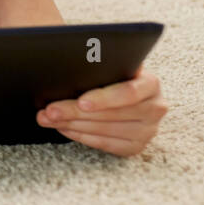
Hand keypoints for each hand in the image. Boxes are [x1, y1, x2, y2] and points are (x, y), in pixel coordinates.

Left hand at [36, 64, 167, 155]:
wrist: (127, 94)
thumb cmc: (115, 76)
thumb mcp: (114, 66)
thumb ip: (103, 64)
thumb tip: (76, 58)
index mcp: (151, 84)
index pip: (129, 93)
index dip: (104, 99)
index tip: (80, 102)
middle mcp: (155, 108)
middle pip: (111, 114)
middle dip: (75, 112)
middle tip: (50, 111)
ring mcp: (147, 131)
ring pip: (104, 131)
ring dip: (71, 125)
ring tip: (48, 119)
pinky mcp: (135, 146)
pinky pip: (104, 144)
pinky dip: (79, 136)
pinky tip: (62, 127)